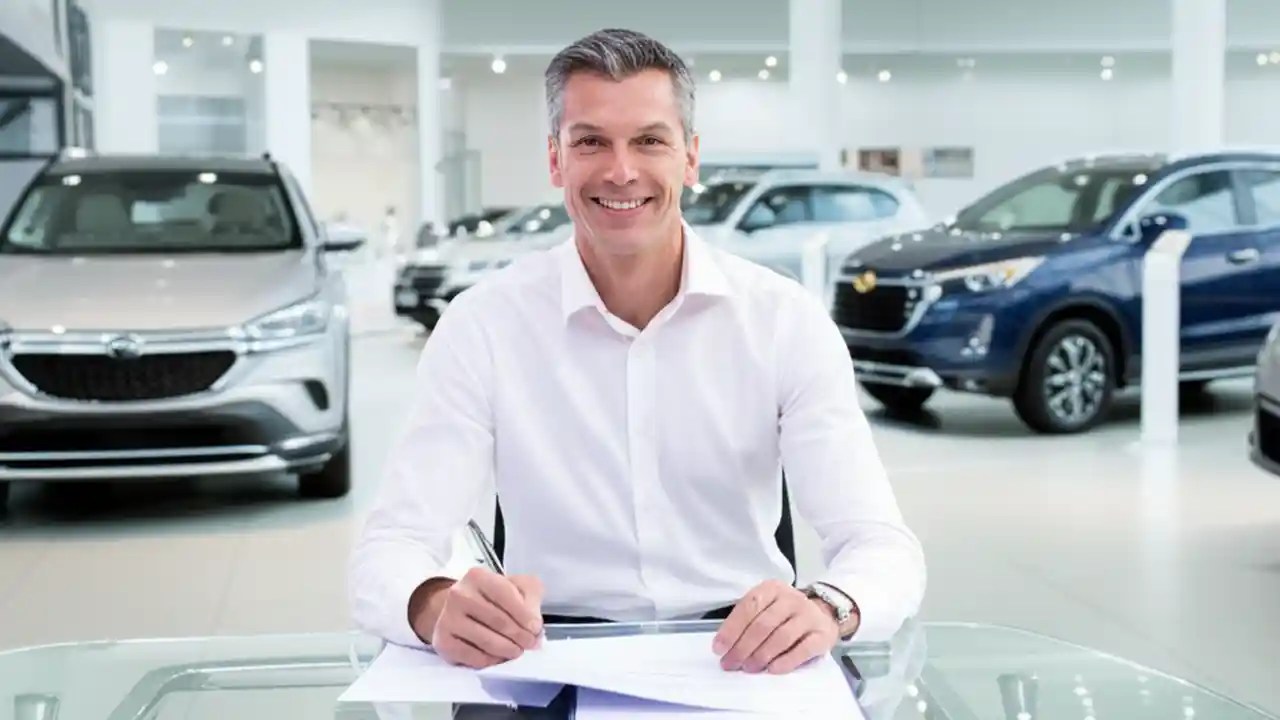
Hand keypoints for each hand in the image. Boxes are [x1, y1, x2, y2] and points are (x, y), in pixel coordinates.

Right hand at [410, 567, 543, 668]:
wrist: (461, 608)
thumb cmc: (494, 597)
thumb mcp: (518, 586)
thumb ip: (530, 599)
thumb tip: (533, 627)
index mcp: (478, 576)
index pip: (505, 595)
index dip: (524, 614)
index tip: (536, 629)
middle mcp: (459, 595)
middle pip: (497, 620)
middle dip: (520, 636)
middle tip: (531, 644)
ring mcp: (448, 619)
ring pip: (486, 641)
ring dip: (508, 650)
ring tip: (517, 650)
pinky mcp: (444, 642)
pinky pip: (474, 657)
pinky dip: (492, 660)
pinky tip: (499, 656)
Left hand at [712, 580, 839, 674]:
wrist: (824, 613)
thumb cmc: (786, 613)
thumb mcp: (766, 606)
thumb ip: (748, 620)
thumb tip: (725, 646)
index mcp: (772, 589)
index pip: (749, 607)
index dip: (731, 629)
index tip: (719, 649)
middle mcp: (791, 599)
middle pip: (763, 625)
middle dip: (742, 647)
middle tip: (730, 664)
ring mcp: (808, 616)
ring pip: (781, 637)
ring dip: (761, 656)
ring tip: (748, 668)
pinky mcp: (822, 635)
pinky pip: (802, 650)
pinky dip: (785, 661)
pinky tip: (772, 669)